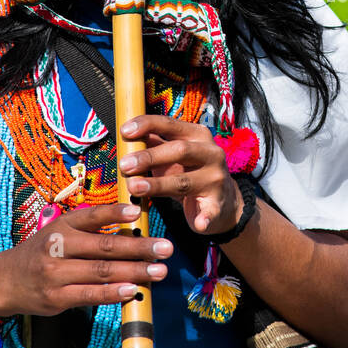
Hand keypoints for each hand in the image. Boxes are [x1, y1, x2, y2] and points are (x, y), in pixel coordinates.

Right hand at [0, 203, 171, 317]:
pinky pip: (89, 295)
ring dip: (134, 272)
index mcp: (63, 225)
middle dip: (139, 247)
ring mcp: (56, 273)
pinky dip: (113, 294)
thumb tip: (133, 226)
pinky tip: (132, 291)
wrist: (4, 281)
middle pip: (105, 246)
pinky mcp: (56, 298)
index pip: (92, 216)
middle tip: (166, 248)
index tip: (138, 212)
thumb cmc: (43, 252)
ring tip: (159, 271)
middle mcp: (58, 246)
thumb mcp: (61, 231)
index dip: (115, 213)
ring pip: (101, 271)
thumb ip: (91, 229)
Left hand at [118, 115, 242, 235]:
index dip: (147, 125)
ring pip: (184, 181)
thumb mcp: (174, 154)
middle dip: (149, 157)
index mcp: (198, 135)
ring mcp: (216, 180)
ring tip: (135, 188)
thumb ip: (154, 143)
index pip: (170, 124)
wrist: (223, 200)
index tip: (124, 131)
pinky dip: (204, 218)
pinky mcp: (218, 205)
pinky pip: (210, 212)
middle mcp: (211, 154)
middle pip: (179, 150)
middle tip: (124, 165)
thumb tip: (127, 132)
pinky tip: (198, 224)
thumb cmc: (190, 172)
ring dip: (158, 185)